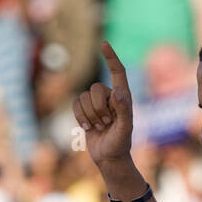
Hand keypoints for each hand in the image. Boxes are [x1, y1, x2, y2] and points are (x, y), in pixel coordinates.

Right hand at [73, 42, 134, 168]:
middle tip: (106, 124)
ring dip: (89, 115)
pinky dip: (80, 117)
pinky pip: (76, 105)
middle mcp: (110, 97)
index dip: (111, 57)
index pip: (118, 72)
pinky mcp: (85, 112)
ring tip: (99, 128)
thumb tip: (116, 92)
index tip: (103, 43)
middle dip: (97, 108)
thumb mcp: (125, 129)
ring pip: (83, 97)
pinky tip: (88, 128)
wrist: (109, 158)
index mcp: (123, 97)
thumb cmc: (120, 144)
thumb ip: (123, 110)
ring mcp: (96, 104)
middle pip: (95, 89)